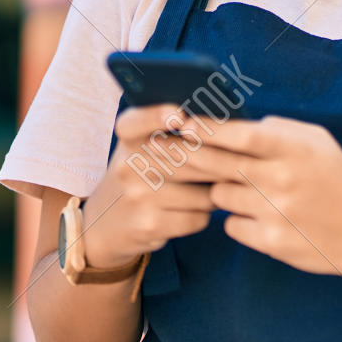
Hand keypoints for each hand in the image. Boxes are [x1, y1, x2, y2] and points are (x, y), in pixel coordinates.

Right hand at [81, 105, 217, 268]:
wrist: (104, 225)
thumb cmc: (138, 176)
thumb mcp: (140, 148)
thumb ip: (171, 133)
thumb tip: (226, 128)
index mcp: (127, 138)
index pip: (136, 122)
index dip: (157, 116)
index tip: (179, 115)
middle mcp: (128, 165)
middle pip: (192, 159)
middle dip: (221, 163)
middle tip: (237, 163)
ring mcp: (138, 196)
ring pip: (203, 192)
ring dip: (215, 193)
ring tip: (209, 189)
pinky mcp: (149, 225)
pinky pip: (199, 217)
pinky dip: (203, 215)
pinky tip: (192, 210)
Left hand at [183, 114, 341, 280]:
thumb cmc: (336, 180)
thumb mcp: (319, 142)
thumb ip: (280, 128)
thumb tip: (235, 124)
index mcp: (294, 149)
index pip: (238, 133)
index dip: (205, 128)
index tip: (183, 124)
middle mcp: (282, 179)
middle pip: (216, 163)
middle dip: (189, 155)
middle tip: (172, 152)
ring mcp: (274, 212)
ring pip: (220, 195)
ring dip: (224, 191)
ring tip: (250, 192)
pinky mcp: (270, 242)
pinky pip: (231, 225)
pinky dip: (238, 220)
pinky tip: (261, 218)